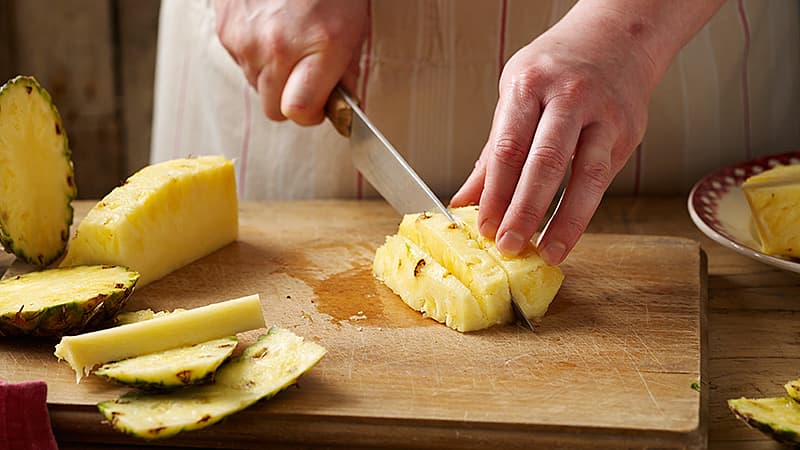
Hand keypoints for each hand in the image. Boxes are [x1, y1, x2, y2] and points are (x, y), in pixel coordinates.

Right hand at [215, 0, 367, 124]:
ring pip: (256, 87)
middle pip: (274, 109)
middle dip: (291, 100)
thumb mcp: (352, 28)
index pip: (299, 111)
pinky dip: (254, 55)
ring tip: (288, 45)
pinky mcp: (226, 30)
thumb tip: (340, 106)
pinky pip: (240, 62)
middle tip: (305, 78)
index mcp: (319, 46)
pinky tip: (269, 31)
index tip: (319, 109)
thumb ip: (345, 71)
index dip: (310, 116)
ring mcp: (246, 39)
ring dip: (272, 77)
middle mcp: (278, 47)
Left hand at [450, 7, 657, 264]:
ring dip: (564, 222)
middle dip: (525, 211)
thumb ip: (493, 151)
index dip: (495, 192)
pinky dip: (583, 210)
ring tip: (547, 252)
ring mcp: (604, 115)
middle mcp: (570, 97)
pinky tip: (567, 232)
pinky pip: (602, 179)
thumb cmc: (557, 67)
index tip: (484, 225)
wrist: (618, 37)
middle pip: (545, 164)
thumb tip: (465, 200)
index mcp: (530, 84)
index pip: (509, 147)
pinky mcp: (628, 134)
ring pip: (585, 177)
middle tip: (509, 245)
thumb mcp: (515, 95)